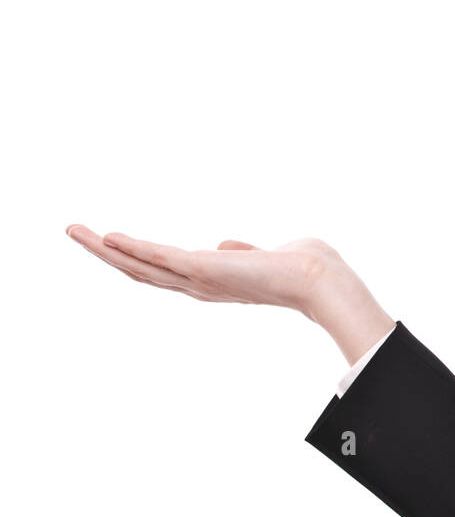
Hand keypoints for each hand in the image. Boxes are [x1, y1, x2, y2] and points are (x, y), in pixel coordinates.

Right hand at [65, 225, 342, 316]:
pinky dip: (133, 248)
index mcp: (209, 281)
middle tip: (74, 232)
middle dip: (104, 253)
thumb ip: (241, 252)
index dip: (132, 258)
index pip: (160, 271)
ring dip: (104, 250)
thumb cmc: (299, 266)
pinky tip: (108, 236)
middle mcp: (198, 286)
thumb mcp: (260, 256)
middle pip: (138, 271)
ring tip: (74, 231)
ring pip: (139, 267)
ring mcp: (198, 279)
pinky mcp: (203, 269)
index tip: (108, 242)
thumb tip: (224, 245)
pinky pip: (159, 258)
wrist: (317, 277)